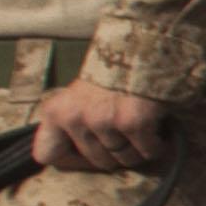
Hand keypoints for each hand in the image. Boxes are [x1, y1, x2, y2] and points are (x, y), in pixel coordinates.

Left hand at [31, 79, 172, 172]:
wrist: (140, 45)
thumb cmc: (112, 73)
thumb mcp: (78, 96)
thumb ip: (73, 122)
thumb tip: (82, 157)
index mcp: (56, 112)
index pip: (46, 154)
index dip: (68, 160)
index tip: (86, 155)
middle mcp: (75, 118)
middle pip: (97, 161)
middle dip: (116, 154)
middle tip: (128, 139)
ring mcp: (104, 121)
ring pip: (124, 159)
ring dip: (138, 151)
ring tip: (144, 134)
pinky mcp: (132, 122)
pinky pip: (147, 152)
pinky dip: (156, 146)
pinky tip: (159, 133)